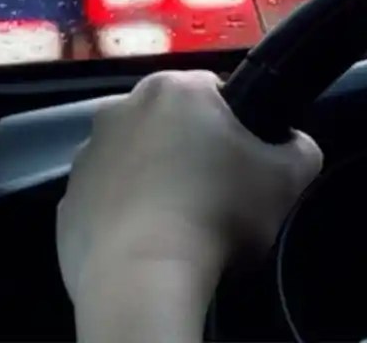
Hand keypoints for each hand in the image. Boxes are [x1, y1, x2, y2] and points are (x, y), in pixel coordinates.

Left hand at [57, 70, 321, 303]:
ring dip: (159, 181)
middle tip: (222, 195)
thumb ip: (300, 146)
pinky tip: (153, 243)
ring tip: (185, 225)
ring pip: (138, 161)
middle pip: (174, 124)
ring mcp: (86, 155)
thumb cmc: (219, 214)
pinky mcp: (66, 202)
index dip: (241, 127)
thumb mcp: (290, 177)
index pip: (218, 92)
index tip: (249, 163)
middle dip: (196, 150)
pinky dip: (130, 215)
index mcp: (177, 88)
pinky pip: (109, 201)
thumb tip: (292, 143)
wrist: (142, 277)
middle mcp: (122, 107)